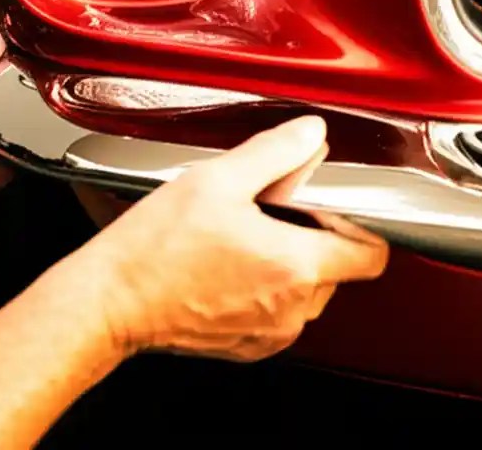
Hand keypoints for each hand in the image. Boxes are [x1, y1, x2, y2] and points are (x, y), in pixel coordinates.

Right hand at [72, 116, 388, 361]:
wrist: (110, 301)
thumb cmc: (153, 250)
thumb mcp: (216, 180)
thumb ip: (275, 152)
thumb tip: (310, 135)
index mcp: (294, 265)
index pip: (371, 254)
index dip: (359, 225)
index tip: (333, 209)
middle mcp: (291, 309)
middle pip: (337, 270)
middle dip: (315, 239)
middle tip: (271, 214)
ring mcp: (270, 333)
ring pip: (307, 293)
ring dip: (288, 265)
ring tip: (243, 240)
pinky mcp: (247, 347)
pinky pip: (278, 315)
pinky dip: (264, 291)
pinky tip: (227, 267)